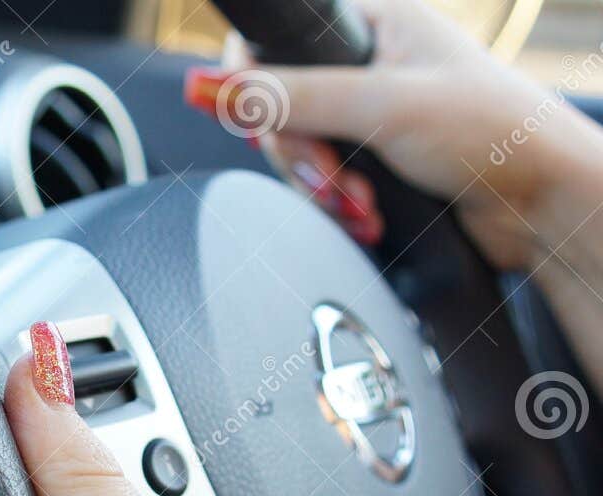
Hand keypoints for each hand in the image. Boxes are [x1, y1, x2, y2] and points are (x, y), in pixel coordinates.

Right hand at [186, 0, 602, 268]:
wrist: (542, 206)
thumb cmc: (494, 135)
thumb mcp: (381, 105)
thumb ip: (291, 98)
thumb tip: (211, 89)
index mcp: (373, 22)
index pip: (272, 43)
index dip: (256, 89)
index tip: (267, 127)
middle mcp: (368, 64)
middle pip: (279, 110)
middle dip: (302, 160)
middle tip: (335, 181)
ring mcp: (369, 116)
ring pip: (298, 155)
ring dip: (323, 191)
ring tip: (364, 205)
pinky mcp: (373, 163)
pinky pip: (322, 185)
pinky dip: (338, 207)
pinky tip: (369, 215)